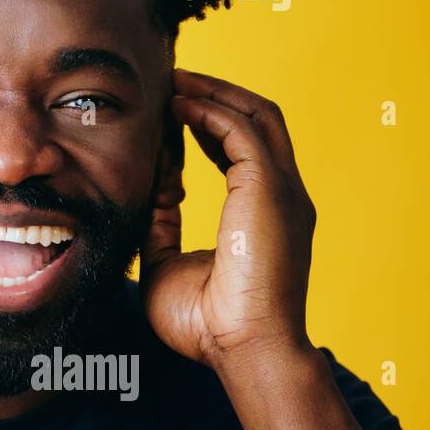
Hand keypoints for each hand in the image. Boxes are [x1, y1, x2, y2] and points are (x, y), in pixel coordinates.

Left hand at [140, 68, 317, 368]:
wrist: (242, 350)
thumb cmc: (207, 325)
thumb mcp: (167, 263)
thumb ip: (160, 224)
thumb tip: (147, 190)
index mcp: (265, 212)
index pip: (241, 148)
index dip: (204, 124)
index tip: (168, 112)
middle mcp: (282, 195)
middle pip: (258, 120)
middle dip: (215, 93)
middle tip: (171, 79)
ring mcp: (281, 191)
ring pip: (256, 115)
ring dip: (213, 92)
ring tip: (173, 79)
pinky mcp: (269, 190)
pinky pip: (241, 131)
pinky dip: (209, 111)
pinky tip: (176, 105)